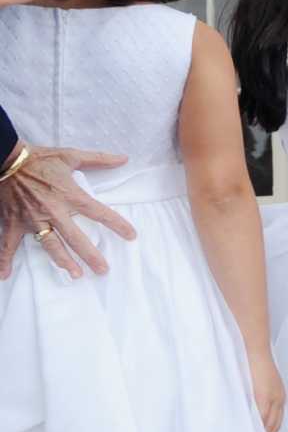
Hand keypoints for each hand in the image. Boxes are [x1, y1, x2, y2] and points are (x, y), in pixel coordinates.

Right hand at [0, 146, 136, 278]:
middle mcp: (52, 210)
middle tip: (103, 270)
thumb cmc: (39, 158)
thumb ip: (98, 159)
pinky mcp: (13, 222)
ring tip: (75, 275)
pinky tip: (5, 275)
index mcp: (69, 195)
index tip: (131, 235)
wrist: (5, 158)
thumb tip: (124, 158)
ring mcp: (32, 219)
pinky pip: (7, 244)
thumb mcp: (71, 156)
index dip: (117, 224)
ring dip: (62, 261)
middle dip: (90, 255)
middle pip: (75, 237)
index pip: (98, 212)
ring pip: (50, 245)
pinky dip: (4, 259)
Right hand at [247, 350, 286, 431]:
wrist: (255, 351)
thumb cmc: (253, 366)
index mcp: (280, 396)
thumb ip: (257, 398)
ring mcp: (273, 397)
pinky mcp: (264, 395)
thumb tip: (249, 411)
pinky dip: (256, 426)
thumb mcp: (259, 385)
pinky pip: (261, 415)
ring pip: (268, 423)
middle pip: (275, 425)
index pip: (277, 421)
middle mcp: (280, 399)